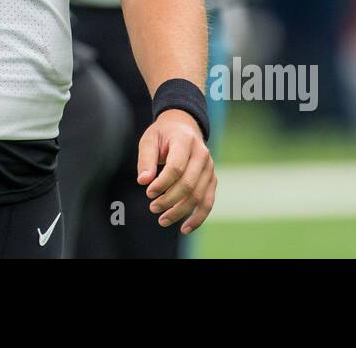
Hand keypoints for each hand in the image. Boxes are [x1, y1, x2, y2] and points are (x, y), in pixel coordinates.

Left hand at [137, 109, 215, 234]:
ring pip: (199, 196)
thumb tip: (143, 181)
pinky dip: (198, 217)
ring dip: (181, 212)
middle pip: (188, 184)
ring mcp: (209, 168)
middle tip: (153, 207)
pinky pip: (208, 202)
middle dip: (169, 200)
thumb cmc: (163, 134)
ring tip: (163, 220)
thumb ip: (146, 159)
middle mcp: (202, 155)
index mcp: (185, 141)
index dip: (162, 183)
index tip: (148, 192)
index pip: (176, 167)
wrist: (184, 126)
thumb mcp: (149, 139)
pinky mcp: (212, 179)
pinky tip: (185, 228)